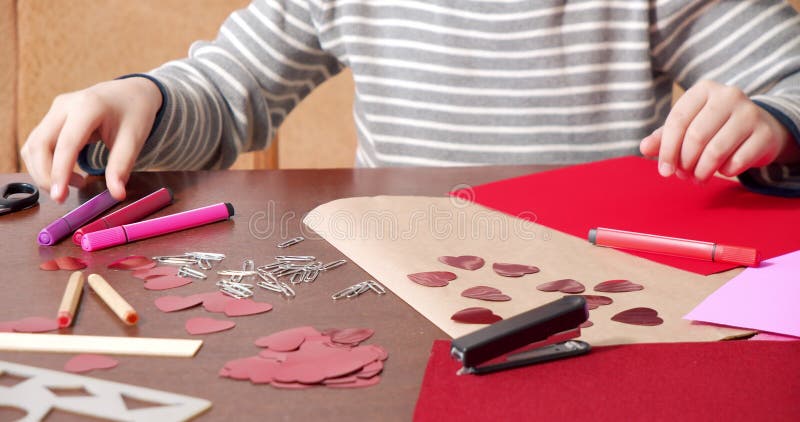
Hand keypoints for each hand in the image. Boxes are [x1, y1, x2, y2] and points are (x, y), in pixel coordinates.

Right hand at [21, 77, 161, 202]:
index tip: (60, 195)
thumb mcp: (135, 139)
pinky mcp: (51, 118)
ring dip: (43, 171)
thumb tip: (117, 194)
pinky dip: (45, 163)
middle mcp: (64, 105)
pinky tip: (68, 174)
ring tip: (73, 184)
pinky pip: (37, 144)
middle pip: (40, 144)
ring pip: (33, 146)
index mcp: (88, 106)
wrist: (130, 93)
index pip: (66, 143)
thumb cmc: (134, 113)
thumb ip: (122, 166)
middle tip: (63, 197)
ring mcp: (55, 110)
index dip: (60, 171)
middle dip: (45, 175)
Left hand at [640, 80, 796, 182]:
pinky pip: (737, 161)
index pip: (678, 120)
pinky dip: (725, 172)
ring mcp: (750, 112)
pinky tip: (723, 170)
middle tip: (683, 175)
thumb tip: (644, 147)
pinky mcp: (766, 133)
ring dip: (702, 171)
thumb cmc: (713, 127)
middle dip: (685, 162)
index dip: (667, 149)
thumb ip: (663, 137)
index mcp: (704, 89)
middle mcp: (729, 95)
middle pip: (696, 137)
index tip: (664, 171)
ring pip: (716, 151)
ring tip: (698, 177)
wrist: (759, 128)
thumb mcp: (686, 127)